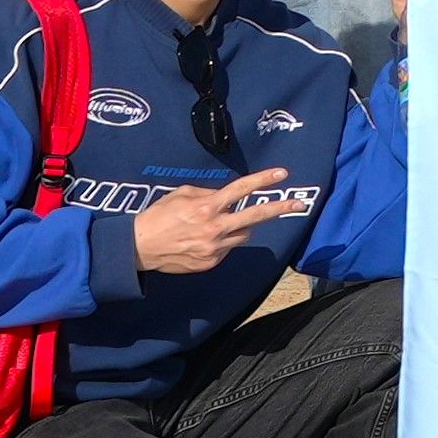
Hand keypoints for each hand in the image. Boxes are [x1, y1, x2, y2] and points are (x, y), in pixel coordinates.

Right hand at [131, 167, 295, 274]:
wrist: (139, 248)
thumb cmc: (158, 216)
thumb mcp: (181, 194)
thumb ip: (207, 193)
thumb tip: (225, 195)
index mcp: (207, 207)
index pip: (241, 190)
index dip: (263, 180)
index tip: (282, 174)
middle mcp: (214, 228)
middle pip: (256, 216)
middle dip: (280, 208)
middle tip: (299, 204)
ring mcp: (214, 248)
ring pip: (244, 235)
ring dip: (241, 227)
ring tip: (222, 224)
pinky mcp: (211, 262)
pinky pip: (228, 249)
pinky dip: (224, 242)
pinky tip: (204, 240)